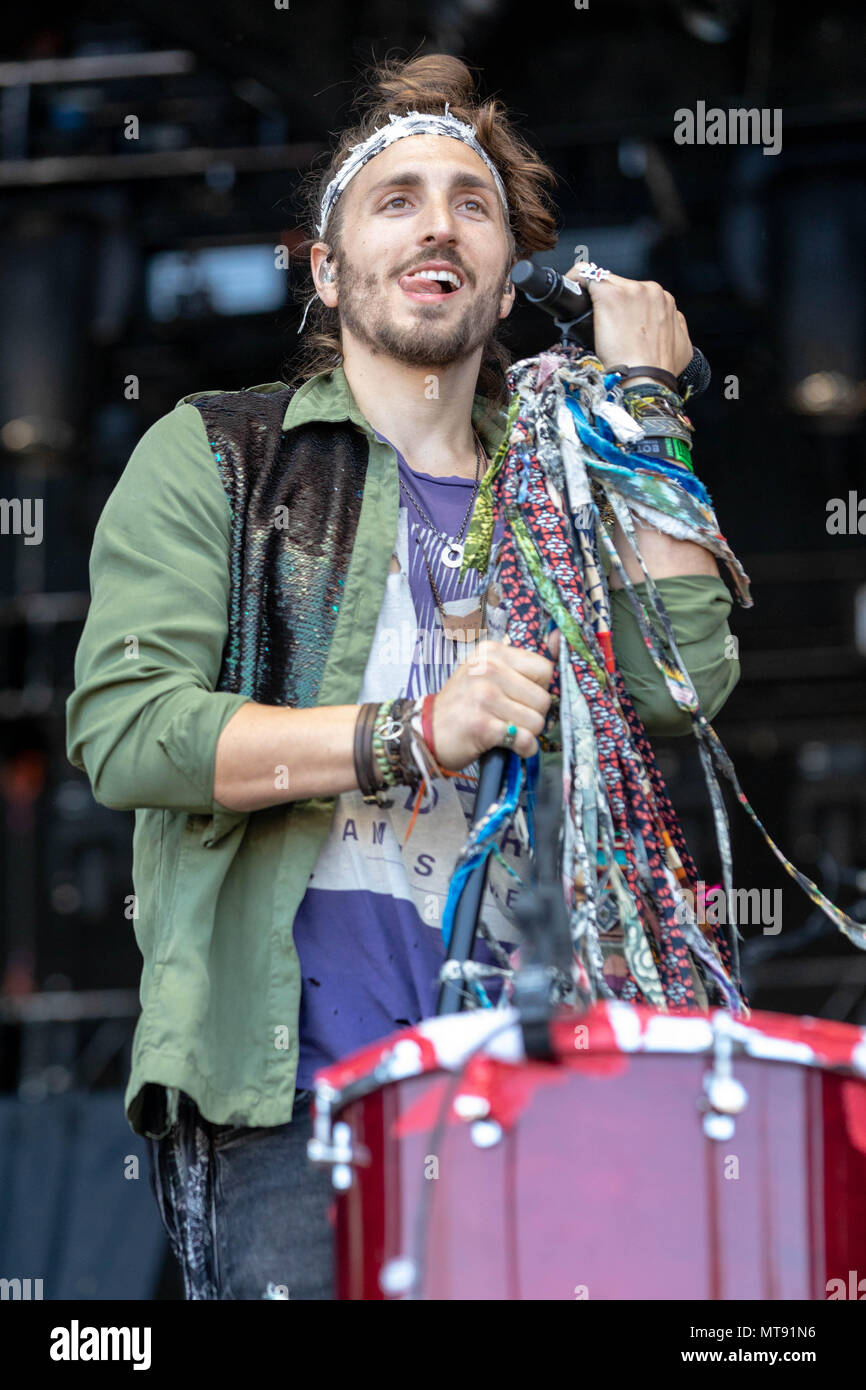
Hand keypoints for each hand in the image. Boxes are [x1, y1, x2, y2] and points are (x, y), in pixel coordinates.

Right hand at [431, 627, 560, 769]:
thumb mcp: (484, 673)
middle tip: (510, 718)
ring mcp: (485, 697)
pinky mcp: (483, 725)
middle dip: (533, 715)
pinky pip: (524, 739)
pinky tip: (508, 746)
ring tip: (505, 730)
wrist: (426, 732)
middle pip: (543, 698)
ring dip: (526, 733)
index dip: (538, 689)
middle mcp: (488, 670)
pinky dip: (522, 749)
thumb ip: (518, 665)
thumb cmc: (461, 705)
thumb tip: (559, 638)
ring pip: (537, 721)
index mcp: (492, 652)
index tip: (519, 697)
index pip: (544, 669)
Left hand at [565, 261, 692, 378]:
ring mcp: (631, 290)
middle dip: (612, 304)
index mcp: (665, 301)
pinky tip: (571, 290)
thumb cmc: (658, 370)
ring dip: (597, 298)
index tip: (615, 318)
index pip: (637, 295)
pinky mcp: (610, 295)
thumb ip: (673, 329)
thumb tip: (664, 330)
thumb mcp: (679, 347)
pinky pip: (587, 277)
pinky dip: (576, 281)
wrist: (646, 380)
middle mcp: (651, 290)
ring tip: (588, 318)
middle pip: (622, 287)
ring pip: (605, 283)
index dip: (624, 307)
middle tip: (602, 326)